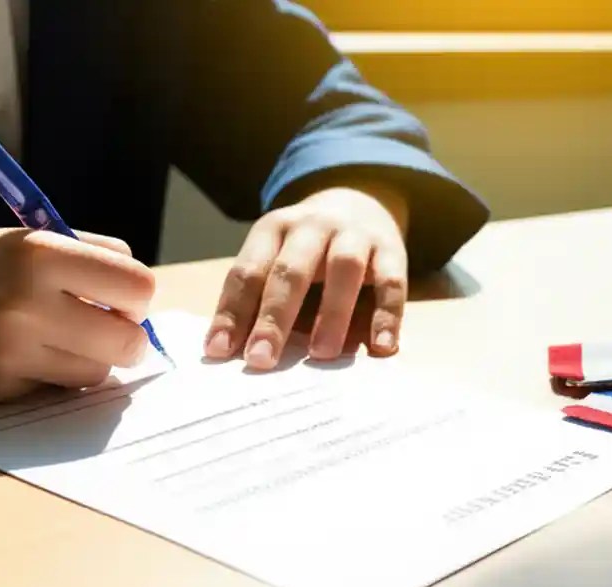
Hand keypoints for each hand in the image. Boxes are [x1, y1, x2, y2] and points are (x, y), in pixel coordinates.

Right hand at [0, 227, 154, 403]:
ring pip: (95, 375)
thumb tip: (144, 297)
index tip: (118, 297)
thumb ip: (87, 257)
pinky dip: (47, 378)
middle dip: (123, 338)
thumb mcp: (20, 238)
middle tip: (100, 326)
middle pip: (127, 343)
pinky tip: (15, 357)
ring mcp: (7, 355)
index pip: (138, 288)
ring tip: (54, 339)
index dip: (135, 297)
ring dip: (88, 361)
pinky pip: (52, 393)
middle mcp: (25, 305)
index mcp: (38, 254)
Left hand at [203, 183, 408, 369]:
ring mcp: (355, 235)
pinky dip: (386, 316)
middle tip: (261, 359)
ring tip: (320, 354)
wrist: (359, 202)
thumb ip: (260, 299)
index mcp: (273, 229)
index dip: (232, 312)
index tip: (219, 351)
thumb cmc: (306, 250)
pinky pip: (391, 283)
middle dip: (273, 317)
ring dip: (331, 313)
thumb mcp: (276, 258)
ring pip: (344, 269)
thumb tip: (236, 353)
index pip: (248, 271)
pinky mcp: (392, 250)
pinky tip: (380, 348)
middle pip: (290, 270)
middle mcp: (312, 226)